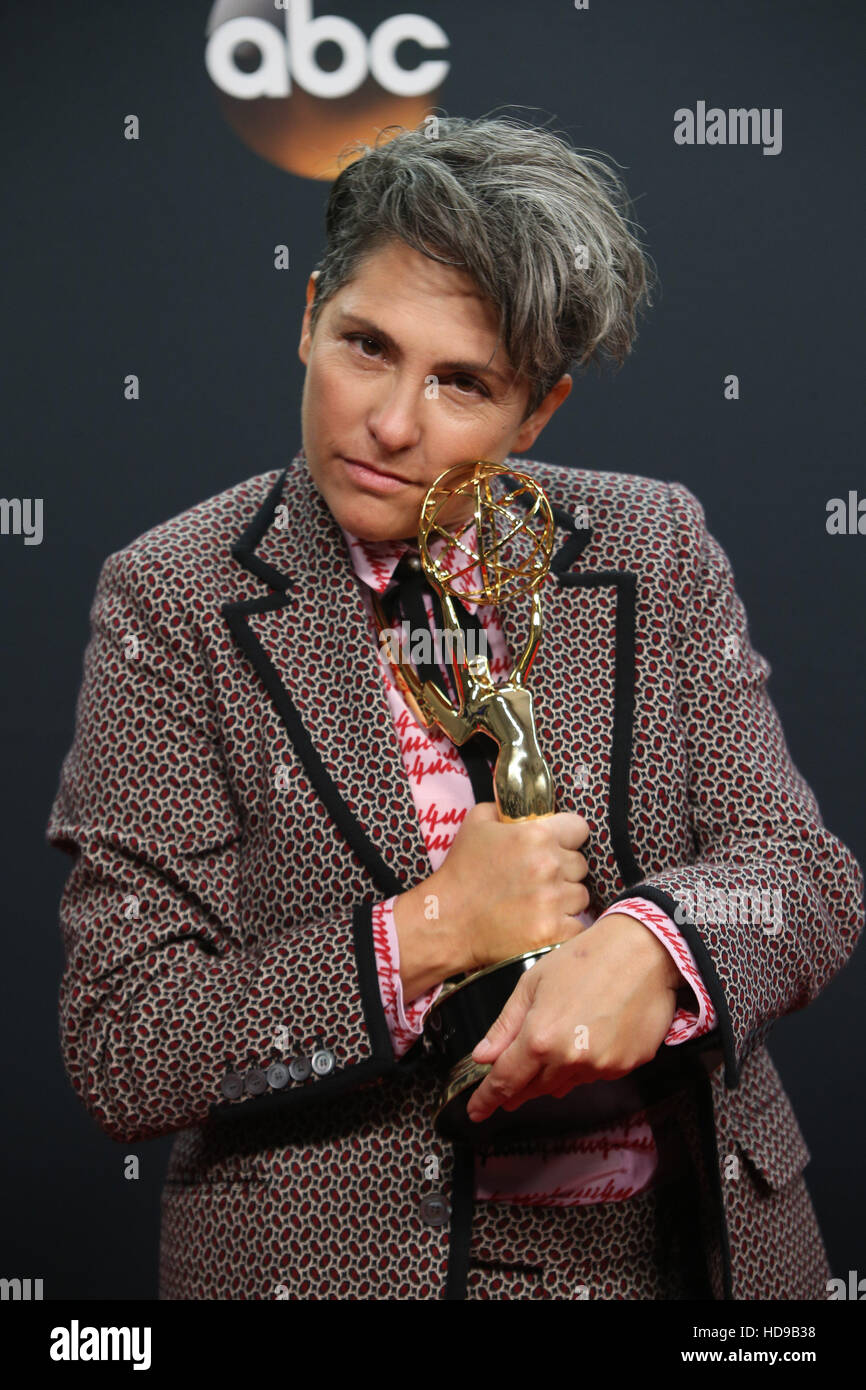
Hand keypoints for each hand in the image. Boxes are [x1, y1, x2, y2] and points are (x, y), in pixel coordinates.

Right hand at [393, 802, 591, 996]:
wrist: (447, 920)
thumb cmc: (461, 871)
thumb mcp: (476, 823)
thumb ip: (506, 810)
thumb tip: (524, 806)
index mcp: (535, 835)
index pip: (580, 828)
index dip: (568, 837)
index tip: (558, 846)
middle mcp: (549, 866)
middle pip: (581, 864)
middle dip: (564, 870)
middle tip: (539, 879)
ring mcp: (552, 902)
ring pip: (580, 896)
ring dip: (565, 899)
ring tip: (538, 902)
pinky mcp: (552, 932)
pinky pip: (577, 925)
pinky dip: (564, 926)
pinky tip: (543, 923)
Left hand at [465, 912, 681, 1122]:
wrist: (644, 951)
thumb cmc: (584, 959)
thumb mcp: (532, 983)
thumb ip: (505, 1026)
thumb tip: (481, 1057)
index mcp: (540, 1038)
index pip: (505, 1081)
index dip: (487, 1099)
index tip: (477, 1112)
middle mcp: (570, 1059)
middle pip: (535, 1088)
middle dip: (520, 1087)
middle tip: (511, 1085)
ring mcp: (602, 1066)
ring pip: (567, 1084)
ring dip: (554, 1074)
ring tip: (558, 1045)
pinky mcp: (628, 1065)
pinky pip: (596, 1075)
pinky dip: (586, 1065)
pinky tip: (590, 1037)